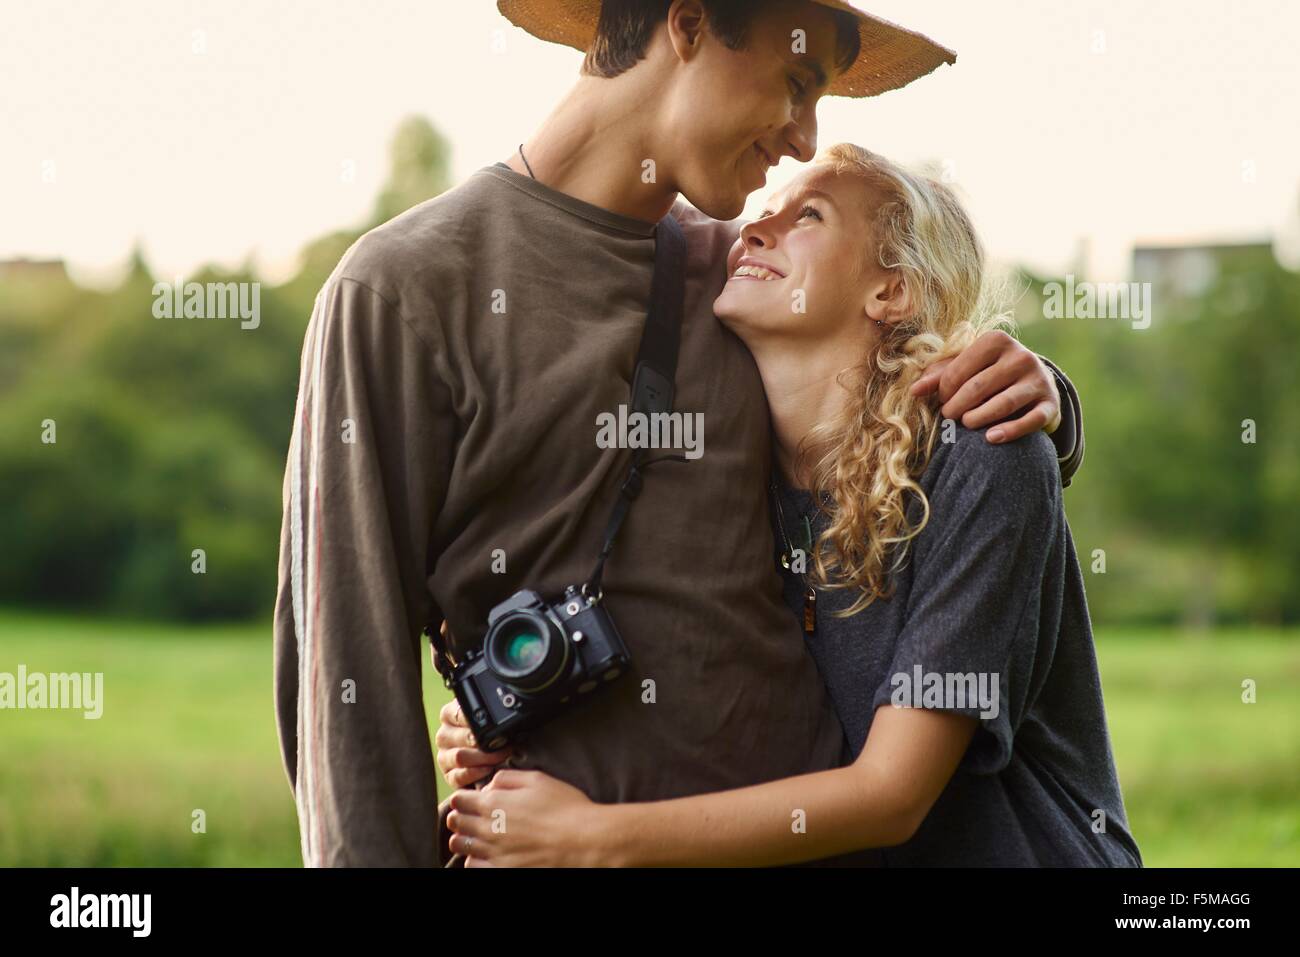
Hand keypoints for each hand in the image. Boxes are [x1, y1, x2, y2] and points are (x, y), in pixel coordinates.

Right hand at [435, 697, 510, 789]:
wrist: (484, 757)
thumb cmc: (489, 733)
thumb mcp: (486, 716)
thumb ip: (488, 709)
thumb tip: (502, 706)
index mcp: (449, 715)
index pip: (460, 713)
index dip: (477, 720)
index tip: (494, 724)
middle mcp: (444, 735)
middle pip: (463, 737)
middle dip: (487, 743)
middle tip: (506, 745)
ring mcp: (444, 756)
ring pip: (460, 757)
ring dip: (484, 758)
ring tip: (501, 757)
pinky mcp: (448, 775)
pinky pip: (458, 776)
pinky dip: (475, 774)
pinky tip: (489, 770)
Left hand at [446, 769, 610, 866]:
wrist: (584, 840)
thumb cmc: (565, 808)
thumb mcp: (537, 779)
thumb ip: (507, 778)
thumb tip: (489, 785)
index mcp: (494, 803)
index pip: (459, 800)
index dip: (462, 798)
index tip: (469, 800)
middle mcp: (488, 829)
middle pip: (456, 822)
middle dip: (460, 817)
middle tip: (471, 816)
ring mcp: (494, 853)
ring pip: (460, 846)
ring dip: (464, 838)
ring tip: (475, 836)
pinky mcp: (502, 870)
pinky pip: (473, 866)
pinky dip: (474, 859)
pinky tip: (486, 854)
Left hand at [909, 330, 1060, 442]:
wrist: (1034, 383)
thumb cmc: (990, 373)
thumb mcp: (967, 367)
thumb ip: (939, 375)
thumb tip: (914, 391)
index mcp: (997, 340)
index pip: (959, 369)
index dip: (944, 390)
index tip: (941, 400)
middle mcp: (1021, 356)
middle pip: (979, 387)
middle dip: (957, 406)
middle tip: (948, 416)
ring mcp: (1038, 380)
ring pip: (1003, 403)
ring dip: (978, 418)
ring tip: (965, 424)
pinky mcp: (1050, 404)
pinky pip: (1030, 420)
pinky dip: (1010, 431)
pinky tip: (991, 438)